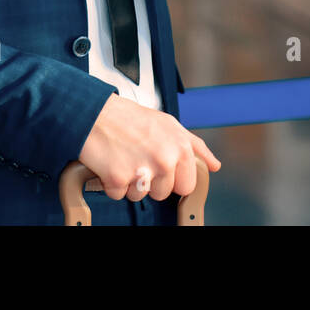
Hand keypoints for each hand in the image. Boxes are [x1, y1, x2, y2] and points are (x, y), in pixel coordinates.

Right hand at [78, 93, 221, 200]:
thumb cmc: (130, 118)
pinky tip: (112, 163)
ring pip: (141, 197)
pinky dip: (112, 183)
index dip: (173, 178)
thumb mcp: (169, 124)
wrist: (95, 112)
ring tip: (126, 158)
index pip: (187, 185)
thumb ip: (195, 146)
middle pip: (164, 194)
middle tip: (140, 160)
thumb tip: (214, 165)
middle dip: (152, 183)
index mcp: (180, 147)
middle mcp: (164, 159)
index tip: (162, 168)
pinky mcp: (118, 178)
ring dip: (130, 183)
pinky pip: (118, 195)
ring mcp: (142, 170)